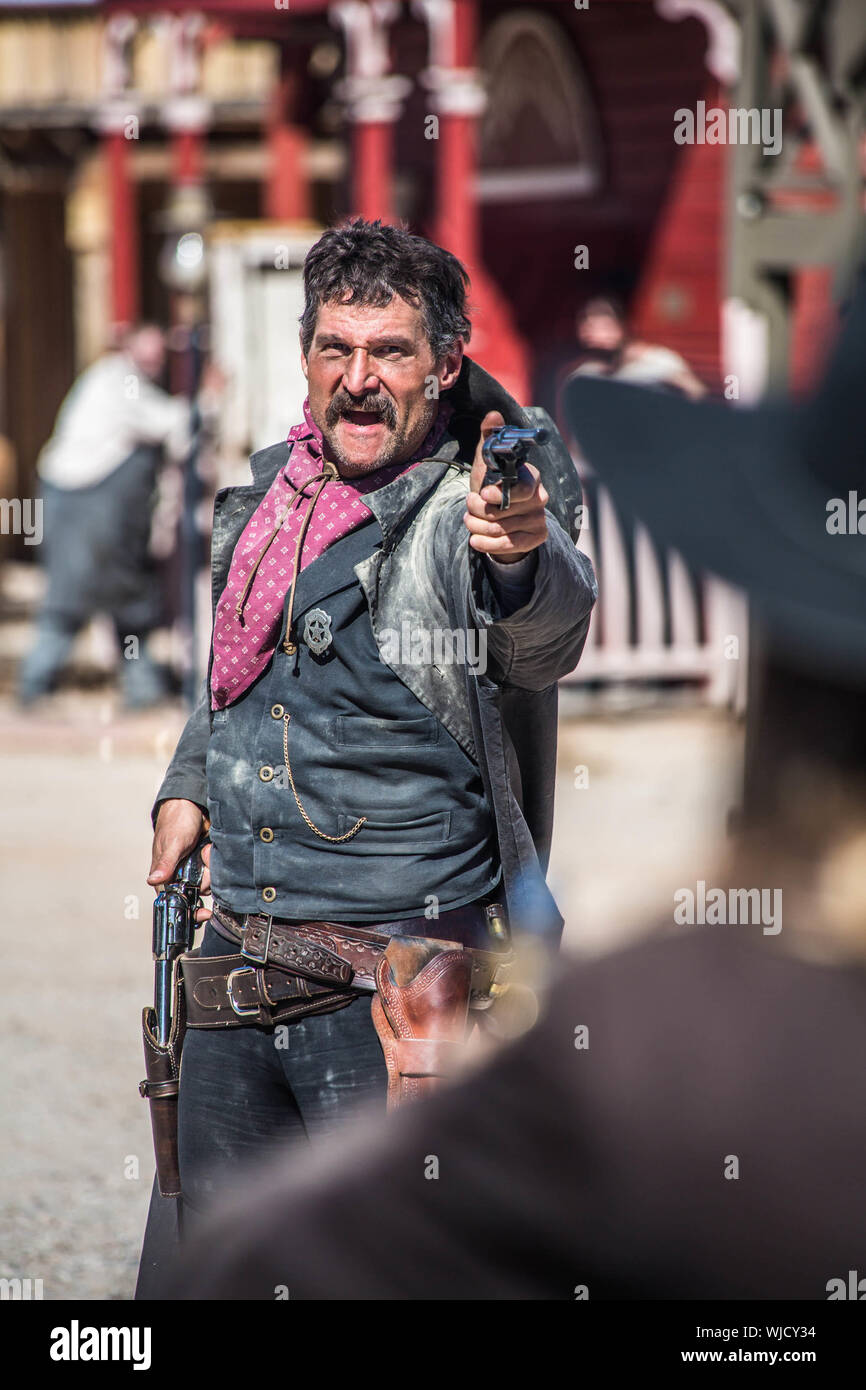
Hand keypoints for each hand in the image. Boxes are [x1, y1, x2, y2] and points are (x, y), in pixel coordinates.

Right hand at [147, 799, 212, 921]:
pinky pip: (219, 871)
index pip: (176, 901)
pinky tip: (212, 848)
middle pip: (199, 893)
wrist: (193, 803)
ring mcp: (197, 869)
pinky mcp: (209, 862)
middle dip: (206, 880)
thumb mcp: (172, 842)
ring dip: (213, 868)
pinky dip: (218, 861)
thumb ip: (166, 863)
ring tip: (206, 849)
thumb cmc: (175, 821)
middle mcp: (182, 875)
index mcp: (167, 875)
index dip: (190, 910)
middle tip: (203, 861)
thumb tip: (154, 880)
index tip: (203, 913)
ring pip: (211, 882)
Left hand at [464, 411, 548, 563]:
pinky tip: (475, 540)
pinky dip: (485, 544)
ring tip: (469, 521)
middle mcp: (540, 498)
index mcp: (531, 477)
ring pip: (501, 529)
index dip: (500, 494)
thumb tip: (493, 414)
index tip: (481, 495)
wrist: (497, 520)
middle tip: (468, 507)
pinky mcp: (536, 539)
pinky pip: (507, 546)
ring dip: (476, 526)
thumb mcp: (486, 463)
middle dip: (478, 510)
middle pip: (505, 511)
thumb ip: (489, 438)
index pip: (523, 488)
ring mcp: (540, 520)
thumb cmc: (491, 488)